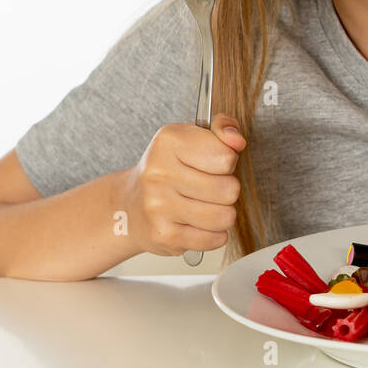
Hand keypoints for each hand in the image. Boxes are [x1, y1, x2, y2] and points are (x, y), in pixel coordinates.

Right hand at [122, 115, 246, 255]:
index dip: (228, 160)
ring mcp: (159, 206)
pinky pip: (214, 239)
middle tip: (209, 187)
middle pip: (229, 189)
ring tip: (206, 206)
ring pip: (225, 216)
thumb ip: (223, 128)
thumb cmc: (169, 169)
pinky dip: (213, 234)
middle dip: (227, 190)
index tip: (213, 162)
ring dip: (223, 214)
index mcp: (168, 142)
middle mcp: (159, 173)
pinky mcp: (164, 235)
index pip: (227, 156)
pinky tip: (199, 224)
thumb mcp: (192, 137)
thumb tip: (236, 140)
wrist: (131, 206)